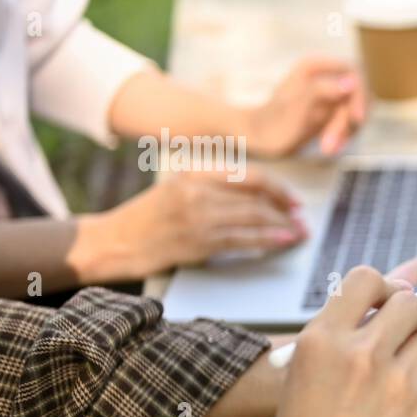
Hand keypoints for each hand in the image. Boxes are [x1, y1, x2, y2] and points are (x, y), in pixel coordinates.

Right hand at [87, 168, 305, 277]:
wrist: (114, 242)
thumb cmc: (147, 219)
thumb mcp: (176, 190)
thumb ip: (211, 188)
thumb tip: (256, 197)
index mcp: (193, 173)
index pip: (248, 175)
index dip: (277, 188)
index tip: (293, 200)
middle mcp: (196, 191)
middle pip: (256, 196)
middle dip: (284, 209)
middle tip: (301, 219)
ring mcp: (197, 216)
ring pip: (253, 217)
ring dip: (282, 226)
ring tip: (299, 233)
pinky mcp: (198, 242)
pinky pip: (243, 239)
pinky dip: (268, 241)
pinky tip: (283, 242)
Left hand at [243, 56, 367, 156]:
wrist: (257, 139)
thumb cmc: (271, 124)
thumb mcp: (295, 109)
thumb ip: (322, 91)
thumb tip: (351, 82)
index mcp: (314, 67)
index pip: (353, 73)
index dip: (359, 96)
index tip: (356, 119)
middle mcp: (324, 75)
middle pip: (356, 94)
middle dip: (347, 122)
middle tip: (331, 146)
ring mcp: (330, 92)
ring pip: (356, 110)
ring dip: (346, 132)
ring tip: (327, 149)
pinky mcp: (333, 109)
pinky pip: (350, 121)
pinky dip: (344, 136)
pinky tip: (330, 148)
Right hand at [258, 266, 416, 416]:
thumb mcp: (301, 383)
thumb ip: (336, 346)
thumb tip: (376, 319)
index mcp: (321, 342)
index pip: (365, 279)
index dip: (381, 288)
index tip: (384, 302)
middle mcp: (361, 354)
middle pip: (409, 303)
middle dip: (408, 316)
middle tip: (400, 338)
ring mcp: (397, 382)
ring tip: (398, 383)